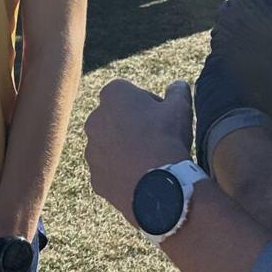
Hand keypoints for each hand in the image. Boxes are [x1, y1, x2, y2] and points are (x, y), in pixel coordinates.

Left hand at [84, 79, 192, 224]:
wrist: (159, 186)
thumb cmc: (167, 139)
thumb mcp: (180, 107)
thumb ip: (177, 91)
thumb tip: (178, 85)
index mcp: (113, 95)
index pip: (128, 92)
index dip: (147, 102)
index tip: (161, 115)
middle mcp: (94, 119)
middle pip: (115, 118)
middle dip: (131, 124)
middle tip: (155, 137)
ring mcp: (92, 150)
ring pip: (109, 145)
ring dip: (124, 148)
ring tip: (149, 159)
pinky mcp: (95, 177)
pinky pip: (109, 170)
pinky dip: (121, 172)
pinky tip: (141, 176)